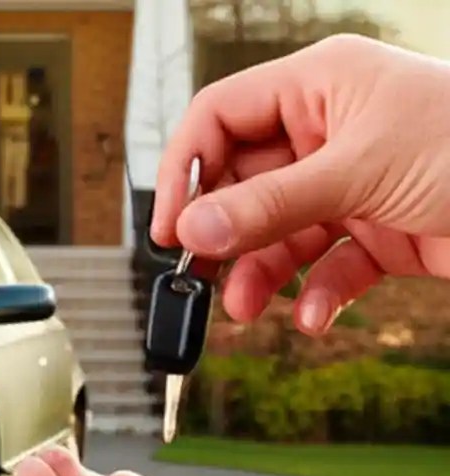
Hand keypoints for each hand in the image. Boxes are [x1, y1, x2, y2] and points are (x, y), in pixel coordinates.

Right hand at [150, 34, 449, 335]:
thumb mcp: (359, 172)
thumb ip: (269, 205)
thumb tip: (194, 228)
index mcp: (319, 87)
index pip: (221, 118)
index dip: (186, 170)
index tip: (169, 225)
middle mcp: (330, 132)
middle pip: (244, 183)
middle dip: (224, 233)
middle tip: (200, 273)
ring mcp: (354, 182)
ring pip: (280, 232)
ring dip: (261, 272)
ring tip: (247, 306)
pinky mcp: (380, 231)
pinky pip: (327, 266)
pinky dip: (316, 294)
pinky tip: (313, 313)